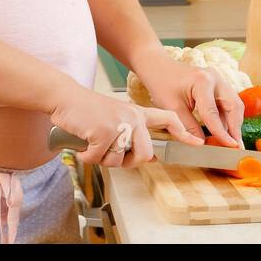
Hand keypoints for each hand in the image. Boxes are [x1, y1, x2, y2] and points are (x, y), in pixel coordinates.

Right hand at [49, 87, 203, 168]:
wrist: (64, 97)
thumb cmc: (86, 111)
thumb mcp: (114, 118)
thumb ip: (132, 134)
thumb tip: (150, 158)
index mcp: (137, 113)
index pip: (166, 118)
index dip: (182, 132)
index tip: (196, 143)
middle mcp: (132, 116)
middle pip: (144, 154)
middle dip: (127, 162)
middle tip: (110, 155)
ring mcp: (119, 123)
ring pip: (119, 160)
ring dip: (101, 159)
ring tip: (92, 143)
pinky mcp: (104, 131)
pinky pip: (99, 158)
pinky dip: (87, 156)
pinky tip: (83, 143)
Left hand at [132, 46, 244, 147]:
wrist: (158, 67)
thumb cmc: (162, 84)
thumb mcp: (173, 109)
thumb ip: (189, 127)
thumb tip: (203, 145)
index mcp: (202, 82)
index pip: (214, 113)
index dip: (223, 133)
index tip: (231, 147)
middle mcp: (215, 78)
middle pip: (234, 106)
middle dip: (235, 128)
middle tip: (236, 146)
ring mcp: (219, 80)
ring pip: (234, 105)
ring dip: (232, 123)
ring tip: (229, 142)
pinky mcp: (218, 85)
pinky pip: (227, 103)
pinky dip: (227, 117)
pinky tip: (223, 131)